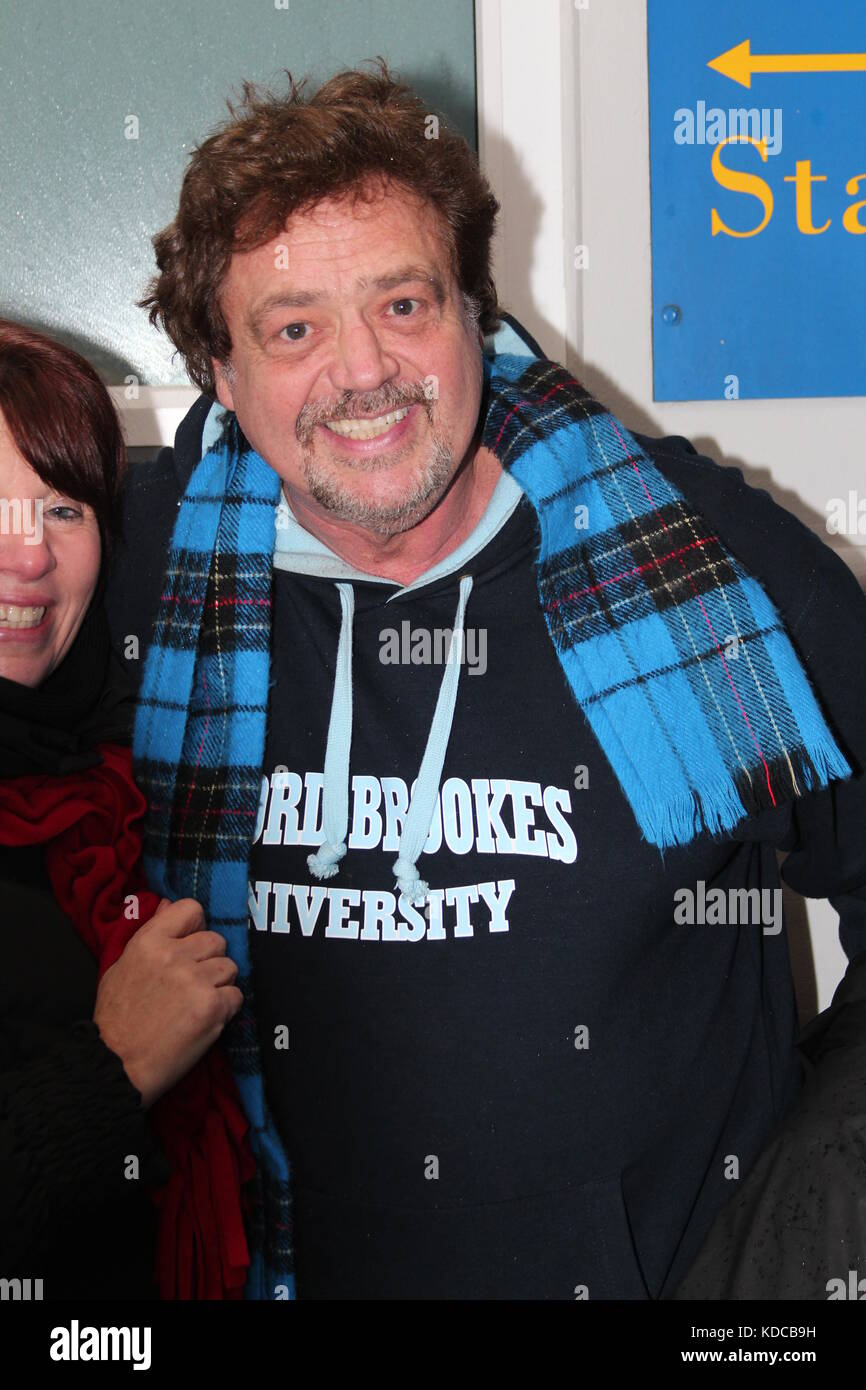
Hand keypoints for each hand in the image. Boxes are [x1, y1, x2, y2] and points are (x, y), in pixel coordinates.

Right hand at [93, 897, 242, 1108]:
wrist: (116, 1066)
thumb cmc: (115, 1020)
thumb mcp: (121, 967)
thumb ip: (150, 935)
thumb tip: (168, 905)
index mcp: (149, 941)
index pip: (191, 910)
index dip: (196, 927)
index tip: (190, 945)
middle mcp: (174, 955)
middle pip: (216, 941)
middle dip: (209, 961)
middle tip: (191, 984)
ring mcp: (195, 980)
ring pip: (230, 967)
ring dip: (219, 985)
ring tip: (195, 1004)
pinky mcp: (212, 1006)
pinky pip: (236, 995)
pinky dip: (226, 1008)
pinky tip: (204, 1019)